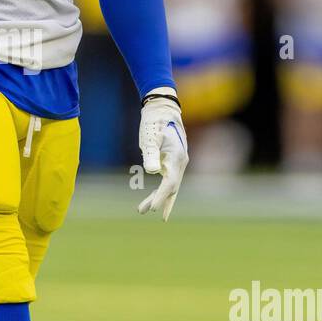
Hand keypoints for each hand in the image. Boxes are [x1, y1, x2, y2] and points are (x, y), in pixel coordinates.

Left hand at [138, 88, 187, 221]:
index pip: (170, 183)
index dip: (161, 197)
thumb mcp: (150, 137)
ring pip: (170, 186)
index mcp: (177, 157)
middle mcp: (180, 162)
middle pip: (171, 188)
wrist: (163, 109)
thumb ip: (151, 154)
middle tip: (142, 211)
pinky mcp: (171, 162)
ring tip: (141, 210)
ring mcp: (177, 163)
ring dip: (158, 197)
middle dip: (158, 201)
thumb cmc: (155, 122)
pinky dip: (161, 191)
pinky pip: (168, 181)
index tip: (152, 208)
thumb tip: (151, 171)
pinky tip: (153, 199)